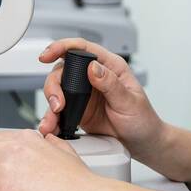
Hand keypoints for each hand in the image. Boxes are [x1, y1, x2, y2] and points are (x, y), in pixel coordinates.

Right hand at [37, 38, 164, 162]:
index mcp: (110, 66)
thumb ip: (111, 84)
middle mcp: (94, 76)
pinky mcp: (77, 109)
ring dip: (50, 103)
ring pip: (58, 89)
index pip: (83, 48)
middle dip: (54, 85)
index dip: (62, 46)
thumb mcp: (130, 102)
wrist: (142, 144)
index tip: (47, 54)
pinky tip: (52, 126)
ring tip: (53, 120)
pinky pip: (59, 110)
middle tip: (58, 104)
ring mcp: (84, 93)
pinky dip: (52, 118)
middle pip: (63, 69)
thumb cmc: (142, 119)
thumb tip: (93, 67)